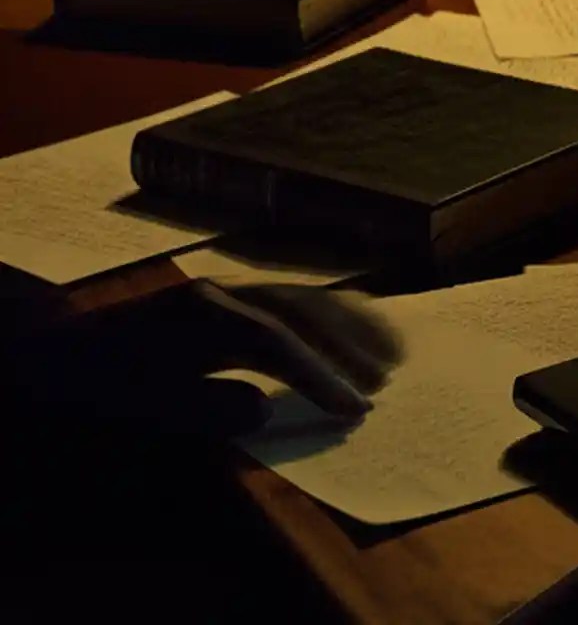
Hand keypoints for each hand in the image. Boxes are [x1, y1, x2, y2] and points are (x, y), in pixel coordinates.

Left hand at [6, 279, 401, 437]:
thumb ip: (205, 408)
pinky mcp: (234, 295)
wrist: (63, 346)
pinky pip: (295, 297)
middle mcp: (222, 292)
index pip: (275, 343)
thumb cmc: (105, 381)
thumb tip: (262, 411)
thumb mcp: (146, 402)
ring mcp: (230, 288)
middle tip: (385, 382)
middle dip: (349, 346)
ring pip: (305, 297)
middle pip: (302, 310)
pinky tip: (360, 330)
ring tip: (391, 355)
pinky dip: (333, 313)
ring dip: (352, 326)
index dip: (319, 376)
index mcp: (201, 316)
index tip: (353, 409)